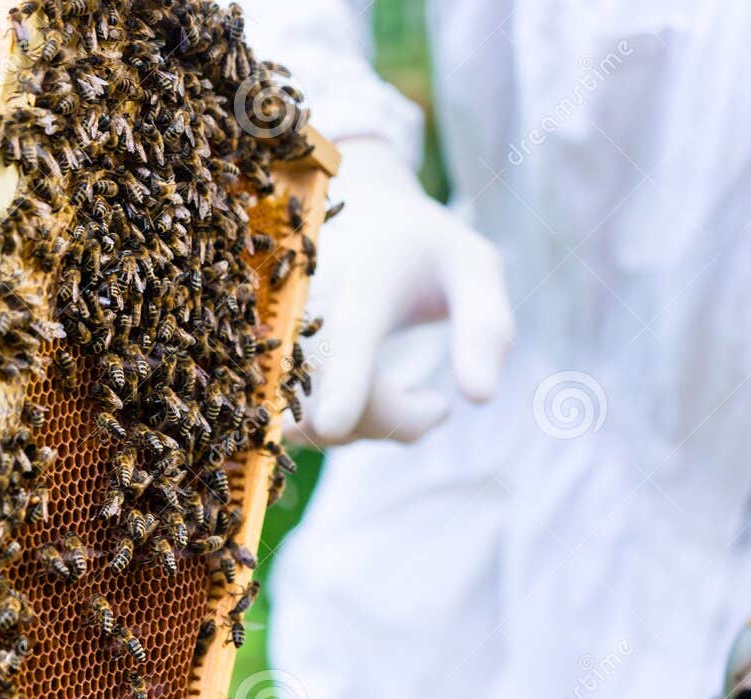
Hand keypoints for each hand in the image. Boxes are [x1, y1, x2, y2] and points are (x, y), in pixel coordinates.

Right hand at [290, 138, 513, 445]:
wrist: (353, 219)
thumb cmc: (424, 251)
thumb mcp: (473, 267)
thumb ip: (485, 326)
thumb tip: (480, 399)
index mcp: (363, 277)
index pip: (350, 335)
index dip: (344, 384)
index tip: (334, 425)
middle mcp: (303, 305)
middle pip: (331, 402)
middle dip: (392, 421)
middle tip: (435, 406)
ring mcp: (274, 337)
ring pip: (308, 424)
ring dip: (364, 427)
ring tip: (409, 398)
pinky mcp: (265, 366)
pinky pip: (293, 424)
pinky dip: (339, 426)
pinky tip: (372, 399)